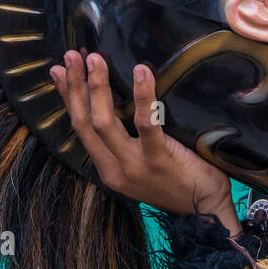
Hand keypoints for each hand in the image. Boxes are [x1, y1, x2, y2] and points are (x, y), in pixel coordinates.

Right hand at [49, 51, 238, 235]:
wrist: (207, 214)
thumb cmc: (181, 183)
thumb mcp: (143, 166)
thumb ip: (129, 143)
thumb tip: (122, 104)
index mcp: (109, 170)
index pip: (80, 129)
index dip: (69, 98)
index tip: (60, 72)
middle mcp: (115, 169)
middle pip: (84, 123)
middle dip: (75, 87)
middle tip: (72, 55)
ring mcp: (134, 166)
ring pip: (104, 123)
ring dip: (96, 88)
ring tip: (95, 58)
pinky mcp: (158, 159)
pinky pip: (146, 124)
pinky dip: (142, 96)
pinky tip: (141, 71)